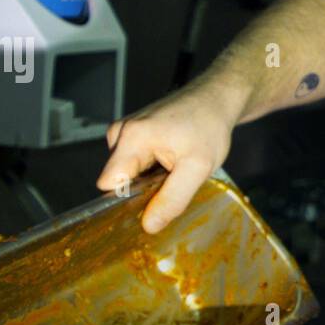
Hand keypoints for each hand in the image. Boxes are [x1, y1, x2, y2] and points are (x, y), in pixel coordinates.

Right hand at [96, 74, 243, 233]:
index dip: (125, 201)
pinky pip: (133, 164)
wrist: (215, 99)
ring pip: (127, 174)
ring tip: (174, 171)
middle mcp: (121, 133)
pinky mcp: (133, 135)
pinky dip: (150, 171)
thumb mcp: (198, 168)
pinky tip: (170, 164)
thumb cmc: (208, 126)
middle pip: (117, 180)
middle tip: (172, 185)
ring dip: (148, 181)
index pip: (108, 184)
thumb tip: (149, 225)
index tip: (149, 207)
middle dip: (141, 191)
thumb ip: (173, 198)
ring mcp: (125, 133)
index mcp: (131, 138)